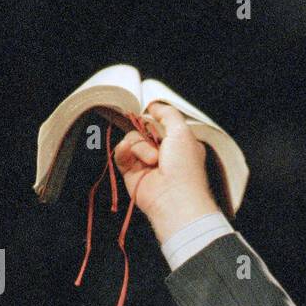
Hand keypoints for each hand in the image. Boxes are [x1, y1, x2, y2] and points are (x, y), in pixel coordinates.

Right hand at [113, 101, 220, 241]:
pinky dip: (124, 151)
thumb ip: (168, 114)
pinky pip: (121, 152)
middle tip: (158, 147)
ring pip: (131, 139)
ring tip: (153, 161)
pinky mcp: (131, 172)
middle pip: (142, 129)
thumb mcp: (182, 131)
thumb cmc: (184, 168)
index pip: (160, 123)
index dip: (154, 118)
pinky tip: (129, 155)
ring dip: (140, 147)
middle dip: (147, 134)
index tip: (151, 115)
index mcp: (178, 143)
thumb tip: (154, 106)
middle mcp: (162, 153)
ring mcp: (146, 162)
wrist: (174, 199)